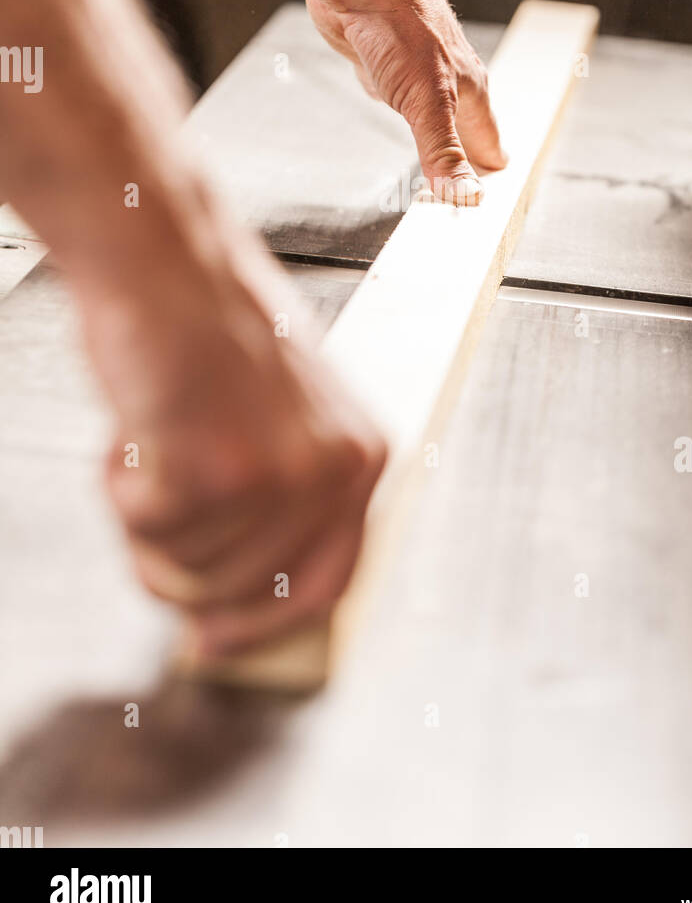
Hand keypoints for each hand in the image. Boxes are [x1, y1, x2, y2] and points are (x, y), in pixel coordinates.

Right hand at [83, 232, 385, 659]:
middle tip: (145, 523)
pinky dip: (119, 490)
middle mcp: (335, 472)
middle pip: (241, 592)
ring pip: (185, 569)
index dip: (265, 624)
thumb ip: (282, 497)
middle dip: (179, 575)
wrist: (165, 260)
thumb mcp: (284, 414)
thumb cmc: (207, 329)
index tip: (216, 641)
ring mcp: (279, 476)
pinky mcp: (215, 473)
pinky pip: (145, 533)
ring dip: (144, 519)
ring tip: (150, 442)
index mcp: (363, 456)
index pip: (328, 582)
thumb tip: (240, 598)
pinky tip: (135, 429)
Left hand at [307, 0, 506, 203]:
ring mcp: (418, 73)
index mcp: (472, 93)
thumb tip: (465, 198)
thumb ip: (442, 151)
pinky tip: (388, 107)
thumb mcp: (425, 102)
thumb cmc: (400, 28)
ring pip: (430, 113)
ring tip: (436, 164)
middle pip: (465, 133)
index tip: (487, 213)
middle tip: (465, 197)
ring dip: (430, 137)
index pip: (492, 149)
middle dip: (464, 164)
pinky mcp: (385, 63)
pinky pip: (395, 94)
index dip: (489, 180)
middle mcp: (451, 84)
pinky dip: (394, 106)